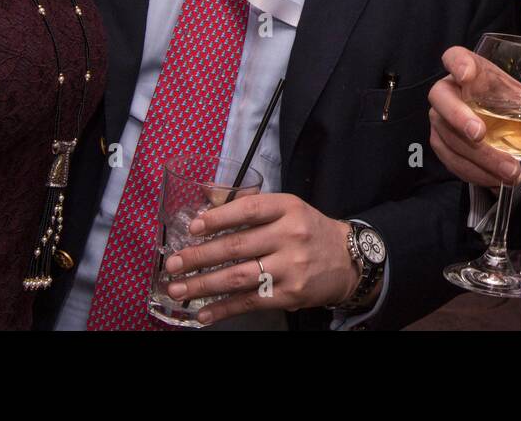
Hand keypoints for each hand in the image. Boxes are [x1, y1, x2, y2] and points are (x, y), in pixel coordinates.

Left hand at [162, 193, 359, 325]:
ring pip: (239, 277)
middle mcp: (290, 235)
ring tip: (178, 289)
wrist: (348, 260)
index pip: (248, 209)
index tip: (194, 227)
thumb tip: (207, 207)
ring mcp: (290, 267)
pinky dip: (223, 309)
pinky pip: (250, 301)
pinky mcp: (290, 294)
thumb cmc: (310, 231)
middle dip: (199, 256)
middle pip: (236, 246)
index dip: (218, 217)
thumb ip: (253, 209)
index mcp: (288, 208)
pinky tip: (204, 313)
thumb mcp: (289, 210)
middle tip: (172, 263)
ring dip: (203, 285)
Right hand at [428, 45, 520, 187]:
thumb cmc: (510, 102)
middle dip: (458, 117)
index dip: (457, 63)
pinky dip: (473, 172)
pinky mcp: (442, 143)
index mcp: (471, 70)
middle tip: (480, 134)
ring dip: (476, 156)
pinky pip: (450, 159)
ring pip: (447, 136)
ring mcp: (442, 118)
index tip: (467, 74)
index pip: (454, 57)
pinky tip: (496, 181)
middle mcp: (450, 91)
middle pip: (441, 99)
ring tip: (508, 171)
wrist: (496, 123)